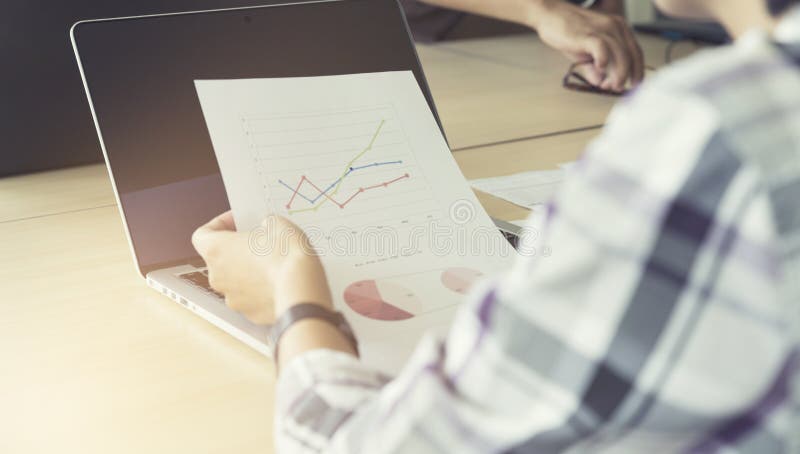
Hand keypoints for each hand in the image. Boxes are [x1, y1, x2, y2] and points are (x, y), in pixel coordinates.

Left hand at [191, 212, 332, 324]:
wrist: (302, 291)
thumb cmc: (285, 257)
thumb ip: (266, 224)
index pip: (202, 235)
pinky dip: (262, 290)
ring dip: (249, 271)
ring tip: (274, 263)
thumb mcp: (278, 225)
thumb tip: (267, 229)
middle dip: (238, 249)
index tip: (237, 221)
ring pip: (236, 281)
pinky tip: (280, 282)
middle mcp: (218, 277)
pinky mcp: (250, 313)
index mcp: (216, 250)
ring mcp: (233, 298)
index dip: (219, 225)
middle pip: (220, 259)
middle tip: (260, 241)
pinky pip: (252, 298)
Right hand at [529, 0, 643, 91]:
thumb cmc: (568, 32)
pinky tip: (598, 68)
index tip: (631, 85)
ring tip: (609, 86)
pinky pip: (603, 49)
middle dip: (629, 76)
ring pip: (621, 55)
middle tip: (617, 88)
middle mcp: (616, 27)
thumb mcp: (585, 52)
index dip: (637, 71)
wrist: (549, 14)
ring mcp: (603, 29)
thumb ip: (594, 68)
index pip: (636, 52)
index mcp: (619, 28)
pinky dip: (604, 62)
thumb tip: (600, 82)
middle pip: (632, 55)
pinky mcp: (588, 34)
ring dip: (619, 74)